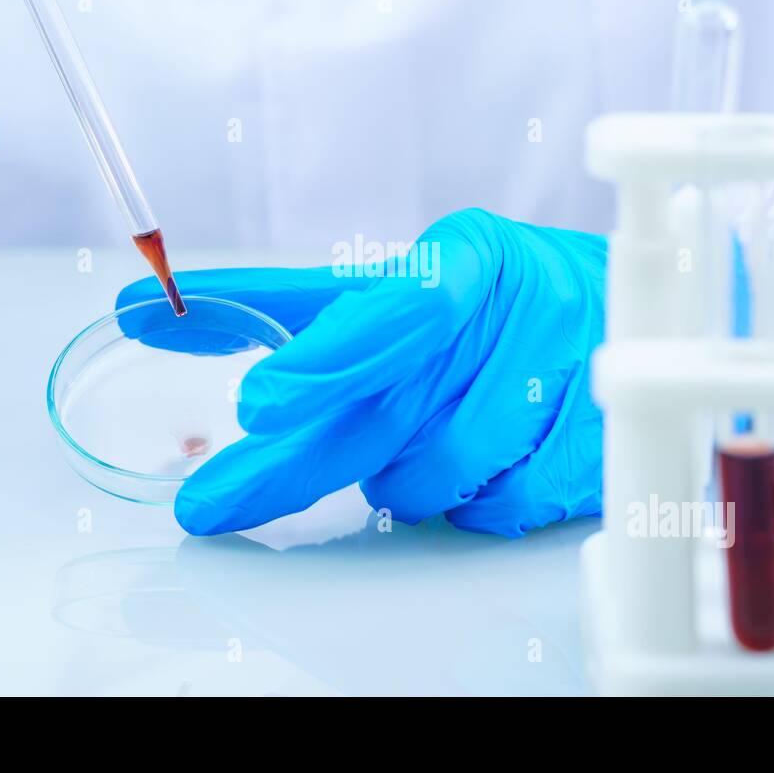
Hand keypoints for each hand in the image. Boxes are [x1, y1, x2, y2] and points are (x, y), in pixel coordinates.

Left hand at [117, 208, 607, 537]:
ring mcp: (558, 392)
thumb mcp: (397, 281)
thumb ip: (282, 304)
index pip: (394, 312)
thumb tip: (148, 309)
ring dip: (395, 475)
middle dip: (286, 466)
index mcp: (467, 262)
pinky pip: (482, 510)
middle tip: (211, 502)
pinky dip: (455, 500)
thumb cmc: (491, 302)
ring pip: (426, 478)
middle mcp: (515, 321)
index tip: (257, 404)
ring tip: (417, 436)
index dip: (327, 362)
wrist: (625, 319)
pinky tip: (469, 463)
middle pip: (387, 416)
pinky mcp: (582, 456)